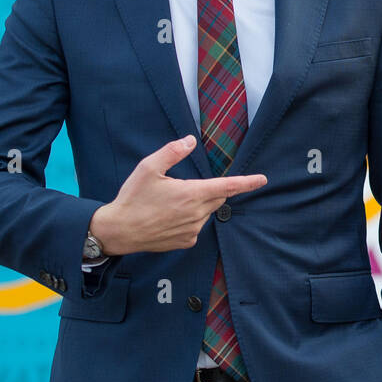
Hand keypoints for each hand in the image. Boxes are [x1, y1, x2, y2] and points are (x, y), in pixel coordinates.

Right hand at [89, 135, 266, 254]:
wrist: (119, 231)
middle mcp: (196, 214)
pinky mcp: (186, 241)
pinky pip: (196, 226)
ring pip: (206, 212)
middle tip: (184, 187)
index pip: (227, 186)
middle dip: (210, 189)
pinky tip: (168, 217)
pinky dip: (189, 218)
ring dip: (197, 204)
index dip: (247, 182)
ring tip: (168, 204)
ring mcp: (193, 229)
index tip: (263, 179)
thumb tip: (190, 140)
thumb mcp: (149, 167)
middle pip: (217, 197)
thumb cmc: (133, 198)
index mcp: (192, 194)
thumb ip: (172, 152)